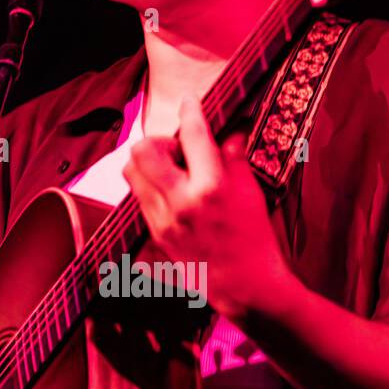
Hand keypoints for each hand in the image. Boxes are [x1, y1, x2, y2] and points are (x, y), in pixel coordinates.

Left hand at [123, 93, 290, 321]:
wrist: (246, 287)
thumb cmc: (255, 240)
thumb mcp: (251, 193)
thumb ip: (234, 159)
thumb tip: (227, 134)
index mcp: (210, 189)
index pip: (193, 136)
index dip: (191, 111)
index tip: (189, 101)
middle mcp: (180, 204)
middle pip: (142, 152)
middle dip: (157, 142)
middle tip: (177, 151)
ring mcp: (163, 223)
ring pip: (133, 175)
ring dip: (149, 165)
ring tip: (173, 173)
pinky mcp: (155, 238)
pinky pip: (139, 201)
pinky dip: (151, 189)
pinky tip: (172, 195)